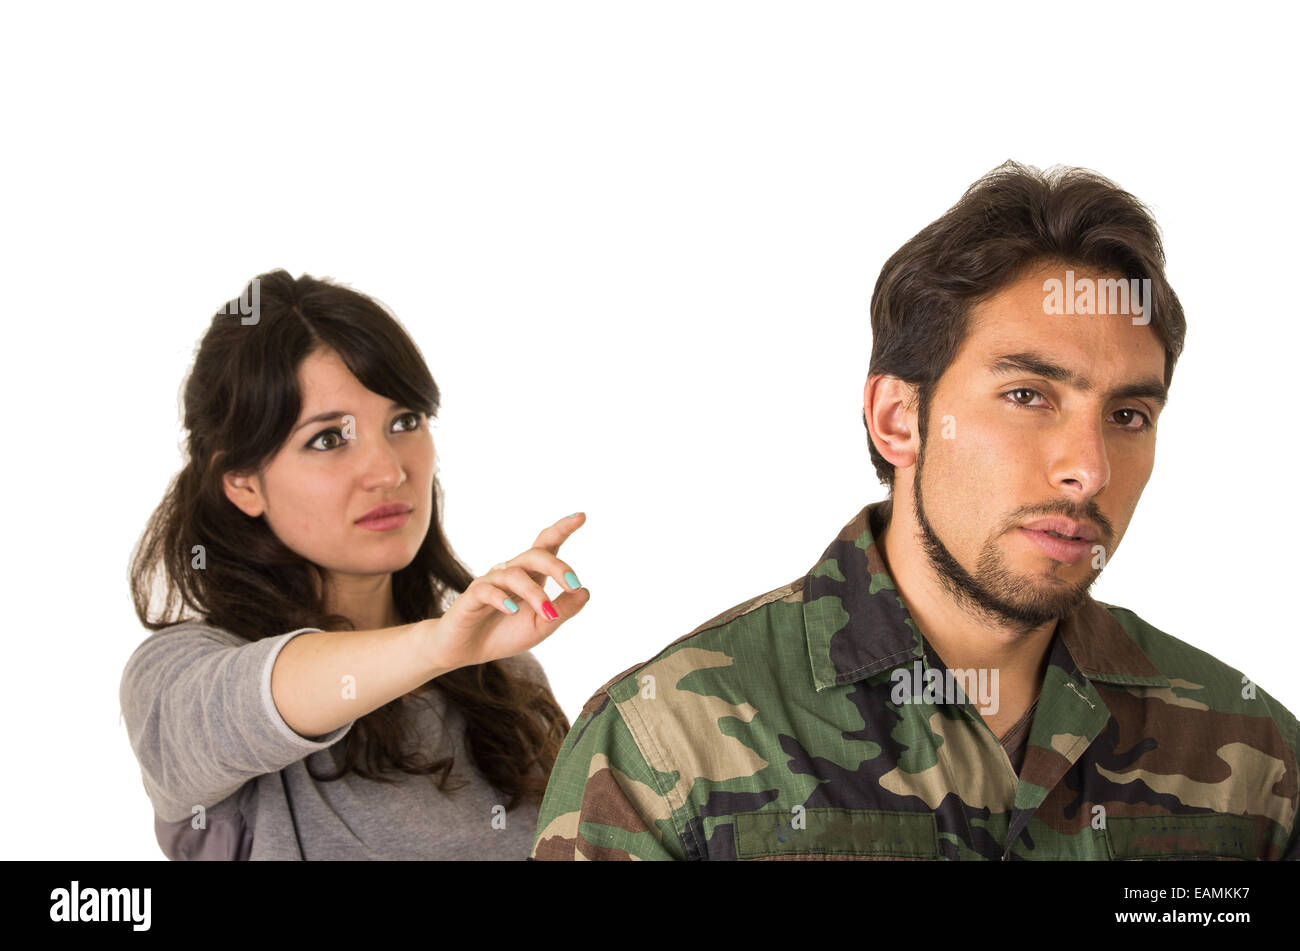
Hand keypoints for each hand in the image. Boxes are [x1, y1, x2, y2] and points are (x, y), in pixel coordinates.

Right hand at [423, 513, 589, 671]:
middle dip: (557, 566)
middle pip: (535, 556)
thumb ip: (563, 609)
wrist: (467, 651)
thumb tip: (585, 591)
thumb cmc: (504, 634)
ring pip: (514, 574)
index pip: (547, 546)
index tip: (581, 516)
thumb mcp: (541, 626)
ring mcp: (490, 582)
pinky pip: (486, 590)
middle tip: (574, 584)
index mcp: (530, 576)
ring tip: (548, 613)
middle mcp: (510, 572)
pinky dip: (501, 598)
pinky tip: (513, 609)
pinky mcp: (471, 597)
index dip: (562, 529)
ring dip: (535, 593)